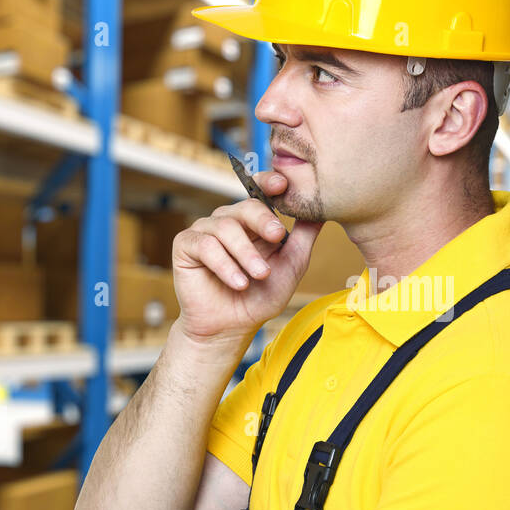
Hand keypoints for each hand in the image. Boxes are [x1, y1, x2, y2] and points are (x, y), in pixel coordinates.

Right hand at [171, 170, 323, 346]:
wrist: (231, 327)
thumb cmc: (259, 298)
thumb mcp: (291, 266)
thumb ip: (304, 237)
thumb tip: (324, 211)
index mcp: (252, 221)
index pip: (259, 191)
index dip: (268, 182)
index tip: (282, 185)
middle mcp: (228, 221)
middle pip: (246, 206)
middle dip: (263, 221)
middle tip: (277, 239)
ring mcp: (205, 231)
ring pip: (226, 227)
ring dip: (246, 254)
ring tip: (258, 276)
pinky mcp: (185, 245)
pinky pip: (206, 245)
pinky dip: (224, 264)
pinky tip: (238, 283)